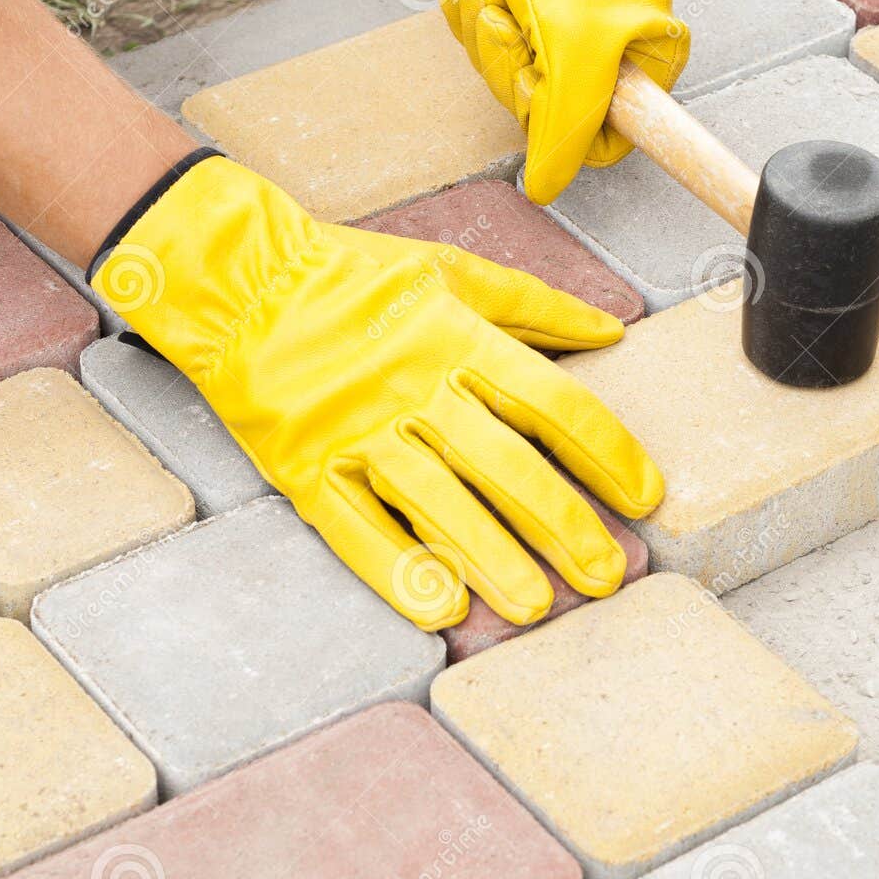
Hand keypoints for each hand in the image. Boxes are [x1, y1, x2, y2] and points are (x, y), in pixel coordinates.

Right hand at [93, 154, 663, 630]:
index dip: (604, 451)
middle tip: (607, 574)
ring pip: (435, 502)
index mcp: (454, 337)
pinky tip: (440, 609)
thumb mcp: (449, 269)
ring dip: (491, 558)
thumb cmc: (350, 274)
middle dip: (560, 523)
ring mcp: (356, 431)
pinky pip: (355, 528)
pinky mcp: (304, 468)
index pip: (548, 402)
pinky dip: (396, 569)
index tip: (644, 495)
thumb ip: (534, 304)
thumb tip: (611, 331)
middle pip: (502, 464)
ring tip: (538, 607)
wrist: (234, 279)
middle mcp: (411, 387)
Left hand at [434, 0, 688, 203]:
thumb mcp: (575, 48)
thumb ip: (569, 127)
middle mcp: (612, 41)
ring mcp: (565, 19)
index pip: (600, 137)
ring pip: (510, 69)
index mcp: (647, 56)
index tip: (538, 83)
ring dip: (484, 33)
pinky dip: (471, 7)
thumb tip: (551, 186)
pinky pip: (487, 32)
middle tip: (510, 25)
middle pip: (544, 105)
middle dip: (509, 64)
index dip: (555, 120)